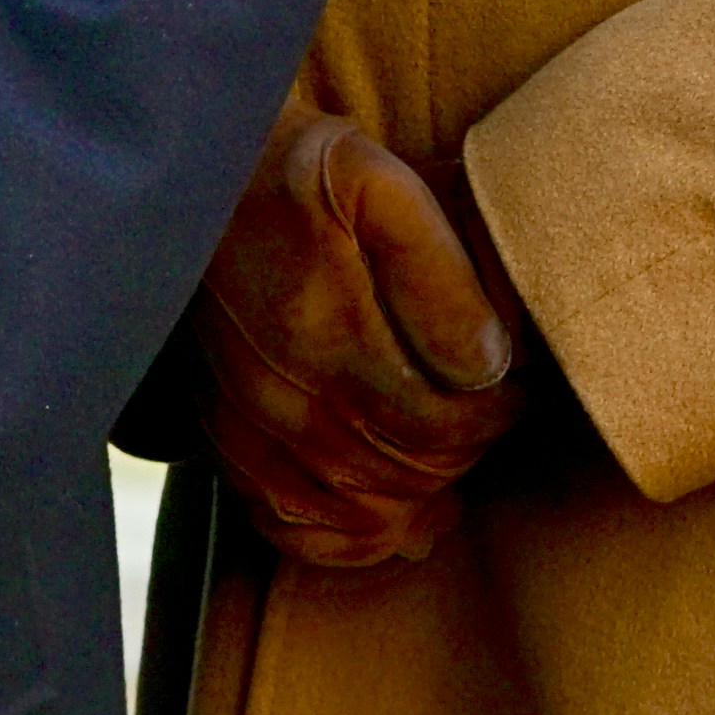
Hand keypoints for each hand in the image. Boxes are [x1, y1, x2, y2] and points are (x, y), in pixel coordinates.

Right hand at [190, 111, 528, 571]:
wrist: (198, 182)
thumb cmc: (301, 176)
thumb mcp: (380, 183)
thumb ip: (439, 270)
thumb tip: (487, 364)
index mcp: (325, 328)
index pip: (443, 421)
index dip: (497, 416)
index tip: (517, 386)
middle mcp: (280, 392)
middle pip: (407, 468)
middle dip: (468, 452)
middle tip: (493, 418)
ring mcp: (246, 426)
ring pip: (358, 508)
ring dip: (421, 498)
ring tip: (455, 466)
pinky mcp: (223, 440)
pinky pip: (290, 526)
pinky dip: (350, 538)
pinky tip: (392, 521)